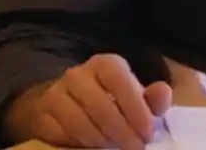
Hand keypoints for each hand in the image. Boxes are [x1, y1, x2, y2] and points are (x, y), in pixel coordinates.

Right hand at [1, 53, 170, 149]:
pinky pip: (61, 131)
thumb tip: (162, 94)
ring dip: (101, 139)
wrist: (69, 105)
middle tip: (135, 147)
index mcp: (106, 64)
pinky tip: (94, 146)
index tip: (147, 132)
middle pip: (100, 105)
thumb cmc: (112, 101)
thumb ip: (153, 98)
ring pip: (79, 121)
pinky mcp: (42, 113)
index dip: (135, 107)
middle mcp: (78, 74)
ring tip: (115, 148)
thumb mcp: (136, 97)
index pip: (119, 80)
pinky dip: (80, 142)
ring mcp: (56, 92)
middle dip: (121, 131)